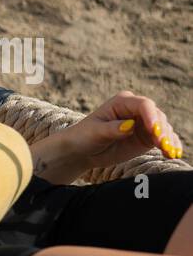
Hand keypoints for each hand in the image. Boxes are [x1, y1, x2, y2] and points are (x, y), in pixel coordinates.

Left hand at [54, 90, 183, 171]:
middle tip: (162, 144)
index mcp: (123, 102)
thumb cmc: (84, 136)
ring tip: (169, 151)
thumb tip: (129, 126)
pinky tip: (173, 153)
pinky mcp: (147, 137)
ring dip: (168, 139)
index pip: (143, 105)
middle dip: (162, 130)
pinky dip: (169, 145)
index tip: (154, 130)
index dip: (151, 116)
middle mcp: (137, 110)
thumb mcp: (95, 132)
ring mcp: (144, 123)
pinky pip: (163, 140)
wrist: (81, 151)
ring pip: (163, 128)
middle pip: (157, 116)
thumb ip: (112, 129)